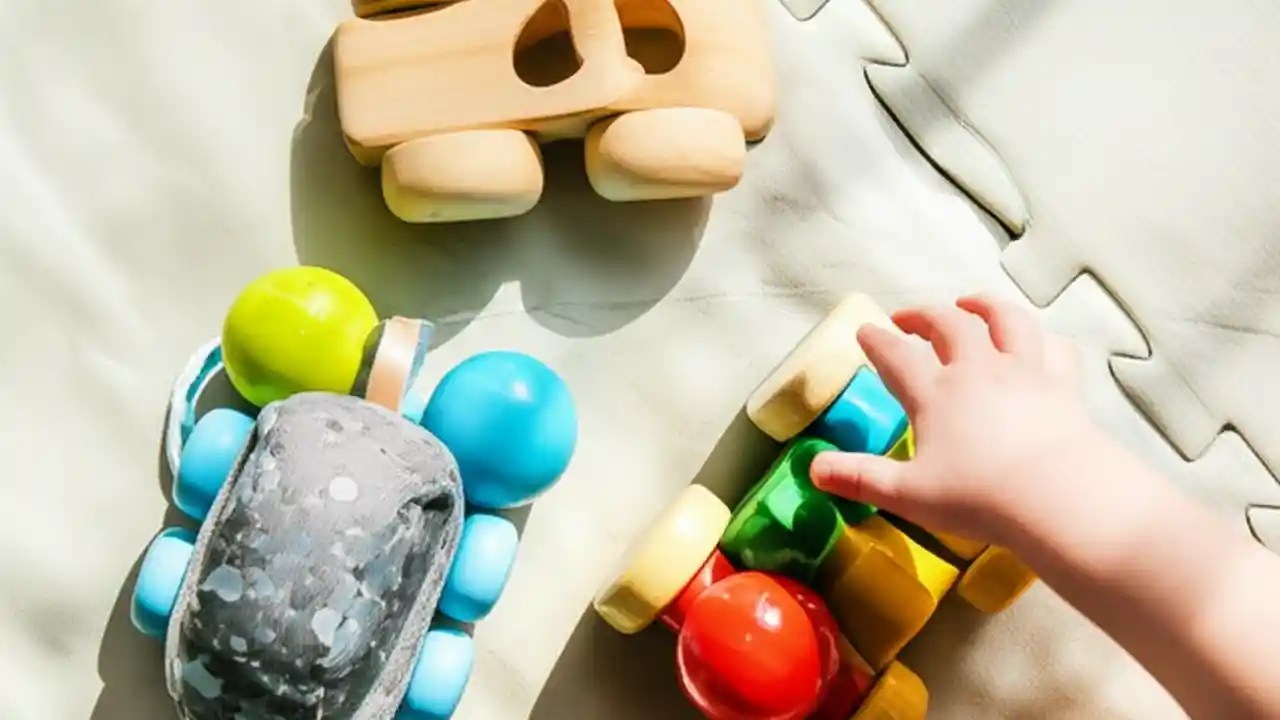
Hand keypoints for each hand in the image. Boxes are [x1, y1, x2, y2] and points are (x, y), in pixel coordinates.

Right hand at [810, 294, 1094, 546]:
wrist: (1060, 497)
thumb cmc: (979, 498)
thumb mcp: (907, 495)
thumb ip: (859, 479)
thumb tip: (814, 470)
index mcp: (935, 393)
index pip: (897, 355)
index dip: (877, 340)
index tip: (866, 330)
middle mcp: (978, 369)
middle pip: (949, 324)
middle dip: (924, 315)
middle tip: (908, 317)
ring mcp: (1025, 371)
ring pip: (1006, 320)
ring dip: (985, 305)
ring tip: (971, 301)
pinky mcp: (1064, 385)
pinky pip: (1056, 348)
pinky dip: (1044, 339)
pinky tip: (1039, 342)